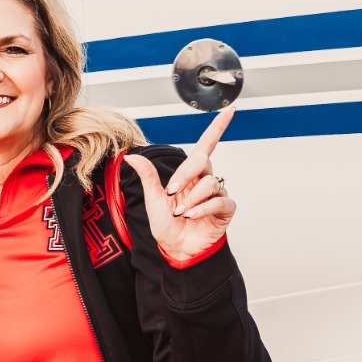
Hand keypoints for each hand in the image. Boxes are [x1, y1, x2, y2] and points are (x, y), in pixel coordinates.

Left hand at [124, 108, 235, 264]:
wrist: (177, 250)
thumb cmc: (167, 227)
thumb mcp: (153, 200)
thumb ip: (148, 177)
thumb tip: (132, 156)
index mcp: (190, 174)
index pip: (206, 145)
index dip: (218, 127)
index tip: (229, 111)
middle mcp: (205, 181)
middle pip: (203, 160)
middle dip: (185, 174)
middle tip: (170, 192)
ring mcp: (217, 195)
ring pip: (209, 183)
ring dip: (190, 198)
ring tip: (180, 212)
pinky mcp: (225, 210)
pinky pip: (218, 201)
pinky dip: (202, 209)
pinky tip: (191, 216)